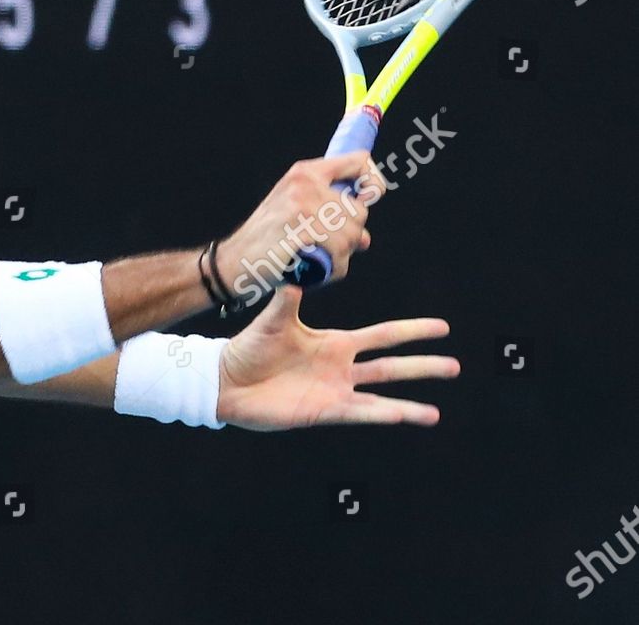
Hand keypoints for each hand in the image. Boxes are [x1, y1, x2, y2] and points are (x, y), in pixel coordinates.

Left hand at [215, 285, 457, 430]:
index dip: (411, 330)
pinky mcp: (324, 411)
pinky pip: (361, 413)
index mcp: (334, 342)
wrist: (228, 381)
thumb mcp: (274, 320)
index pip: (382, 335)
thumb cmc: (249, 349)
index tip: (442, 327)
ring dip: (411, 401)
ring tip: (440, 409)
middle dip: (423, 365)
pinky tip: (408, 416)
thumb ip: (289, 298)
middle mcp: (341, 367)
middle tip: (456, 365)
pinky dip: (385, 414)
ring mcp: (335, 391)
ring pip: (382, 396)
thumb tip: (299, 266)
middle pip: (391, 365)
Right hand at [216, 153, 384, 298]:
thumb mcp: (293, 212)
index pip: (359, 162)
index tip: (367, 200)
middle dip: (351, 235)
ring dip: (342, 256)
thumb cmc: (267, 241)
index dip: (372, 183)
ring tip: (317, 259)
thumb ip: (328, 214)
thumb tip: (364, 238)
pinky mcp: (303, 231)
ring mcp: (303, 206)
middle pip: (360, 210)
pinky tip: (315, 269)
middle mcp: (305, 184)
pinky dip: (334, 269)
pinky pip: (340, 254)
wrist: (233, 261)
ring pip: (353, 236)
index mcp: (304, 173)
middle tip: (326, 246)